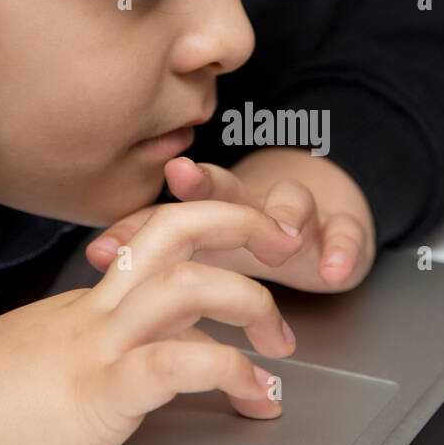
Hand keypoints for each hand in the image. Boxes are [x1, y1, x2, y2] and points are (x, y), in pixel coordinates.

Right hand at [0, 201, 301, 444]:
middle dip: (240, 226)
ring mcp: (97, 344)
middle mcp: (96, 308)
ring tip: (283, 342)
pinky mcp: (98, 391)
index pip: (155, 236)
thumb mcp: (43, 362)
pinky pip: (177, 363)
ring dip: (251, 303)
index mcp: (86, 299)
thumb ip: (91, 349)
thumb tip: (139, 364)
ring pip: (187, 284)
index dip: (207, 225)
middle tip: (287, 248)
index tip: (246, 241)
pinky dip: (230, 372)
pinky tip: (254, 394)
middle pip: (175, 232)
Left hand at [85, 149, 376, 292]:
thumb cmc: (255, 236)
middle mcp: (252, 205)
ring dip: (284, 214)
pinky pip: (347, 233)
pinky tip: (334, 268)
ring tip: (283, 237)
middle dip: (203, 183)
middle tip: (181, 176)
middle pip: (226, 187)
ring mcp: (301, 215)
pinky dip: (342, 249)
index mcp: (212, 212)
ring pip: (292, 200)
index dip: (136, 228)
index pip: (168, 215)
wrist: (331, 214)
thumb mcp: (210, 249)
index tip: (102, 249)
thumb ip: (159, 251)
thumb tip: (96, 255)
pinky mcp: (344, 228)